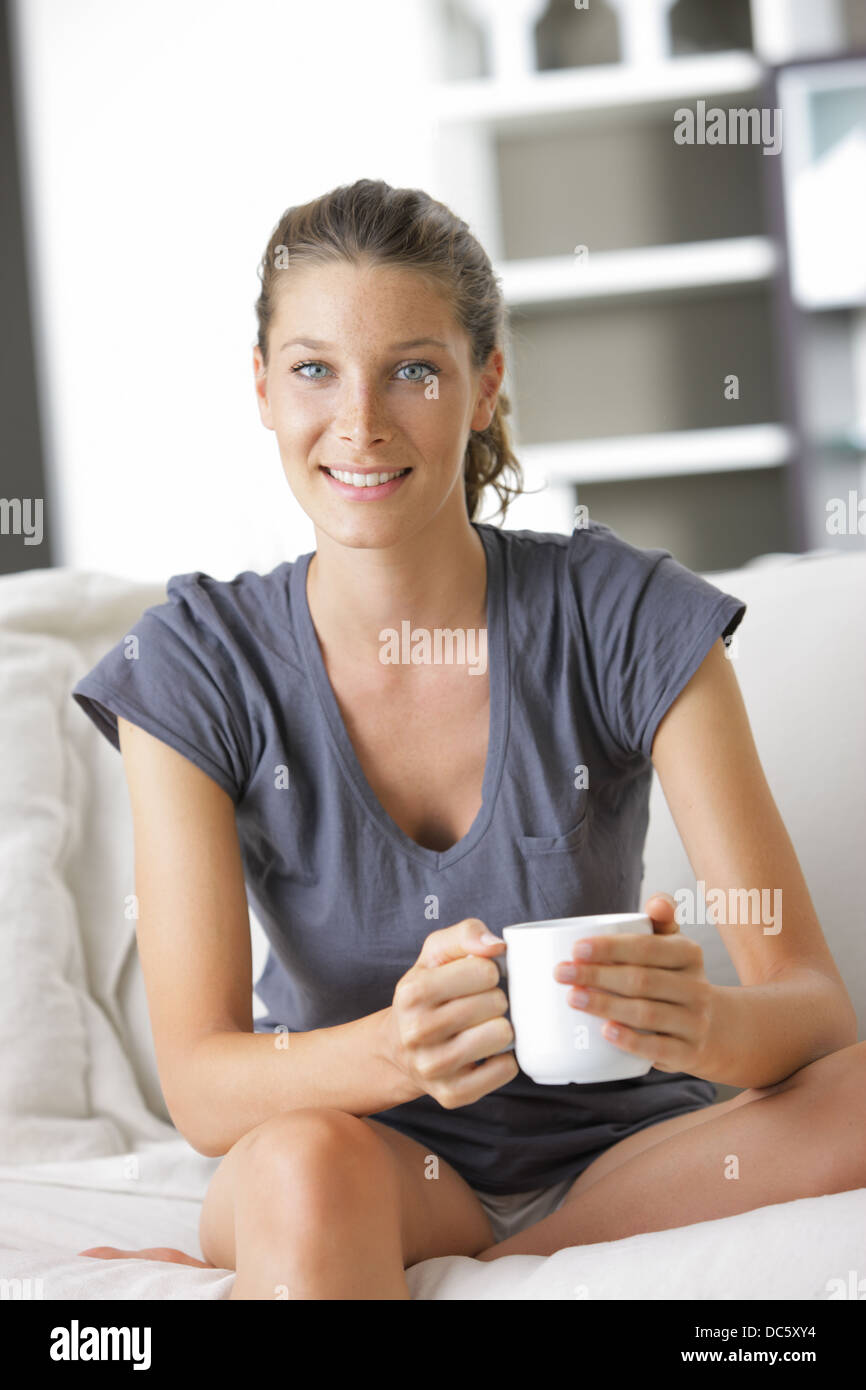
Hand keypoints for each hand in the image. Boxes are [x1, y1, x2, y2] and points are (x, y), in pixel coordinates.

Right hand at [387, 918, 517, 1108]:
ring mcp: (432, 1067)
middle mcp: (416, 1031)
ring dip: (501, 1028)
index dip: (489, 971)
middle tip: (478, 1006)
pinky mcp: (451, 1094)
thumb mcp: (436, 954)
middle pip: (496, 1003)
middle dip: (496, 999)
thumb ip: (465, 934)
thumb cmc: (427, 993)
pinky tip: (486, 1053)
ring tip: (482, 1027)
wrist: (398, 1049)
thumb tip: (496, 946)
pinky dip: (505, 1059)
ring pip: (502, 1035)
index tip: (476, 979)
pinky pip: (506, 1070)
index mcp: (412, 991)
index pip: (484, 970)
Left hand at [552, 893, 717, 1075]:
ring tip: (572, 998)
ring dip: (605, 1005)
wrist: (714, 1030)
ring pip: (647, 1013)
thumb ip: (661, 921)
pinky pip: (659, 1048)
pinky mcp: (689, 1053)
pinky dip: (630, 1040)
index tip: (576, 949)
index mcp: (689, 954)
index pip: (647, 947)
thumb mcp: (673, 948)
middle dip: (596, 976)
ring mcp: (695, 1022)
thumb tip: (657, 901)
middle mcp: (697, 987)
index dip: (610, 948)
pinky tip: (605, 1031)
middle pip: (641, 980)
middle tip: (561, 973)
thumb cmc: (675, 980)